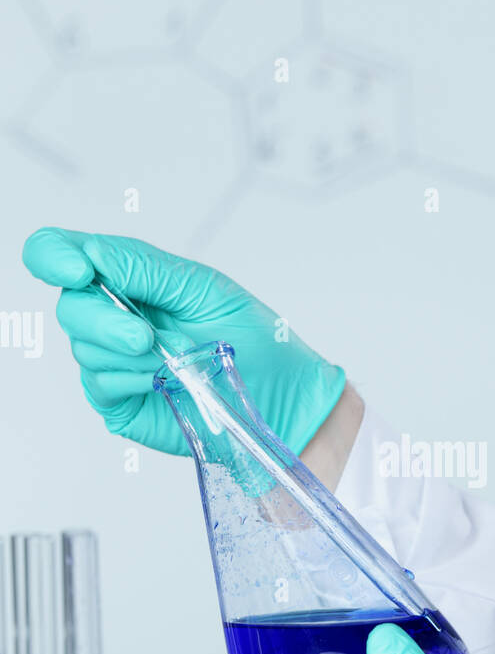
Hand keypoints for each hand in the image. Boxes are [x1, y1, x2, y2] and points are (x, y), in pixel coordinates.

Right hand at [21, 228, 344, 454]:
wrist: (281, 396)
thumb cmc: (251, 338)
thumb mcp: (201, 287)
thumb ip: (142, 268)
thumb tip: (89, 253)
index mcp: (127, 278)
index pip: (61, 253)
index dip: (54, 256)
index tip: (77, 270)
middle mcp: (111, 316)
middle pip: (69, 306)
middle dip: (103, 318)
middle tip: (146, 335)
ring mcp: (112, 360)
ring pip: (83, 347)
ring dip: (128, 353)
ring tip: (175, 359)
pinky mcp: (118, 401)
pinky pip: (101, 384)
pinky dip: (133, 379)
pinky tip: (164, 381)